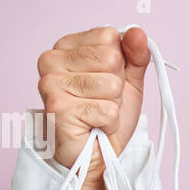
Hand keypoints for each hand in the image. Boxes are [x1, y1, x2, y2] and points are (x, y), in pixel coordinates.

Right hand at [36, 25, 149, 179]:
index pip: (110, 36)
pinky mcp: (58, 109)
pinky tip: (93, 127)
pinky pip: (107, 110)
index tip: (104, 82)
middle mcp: (51, 60)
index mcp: (66, 46)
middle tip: (101, 102)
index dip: (120, 64)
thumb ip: (135, 55)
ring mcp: (50, 84)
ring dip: (113, 106)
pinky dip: (108, 123)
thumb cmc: (106, 117)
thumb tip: (138, 32)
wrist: (95, 156)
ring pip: (111, 85)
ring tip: (97, 115)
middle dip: (117, 87)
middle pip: (112, 59)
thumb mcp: (128, 81)